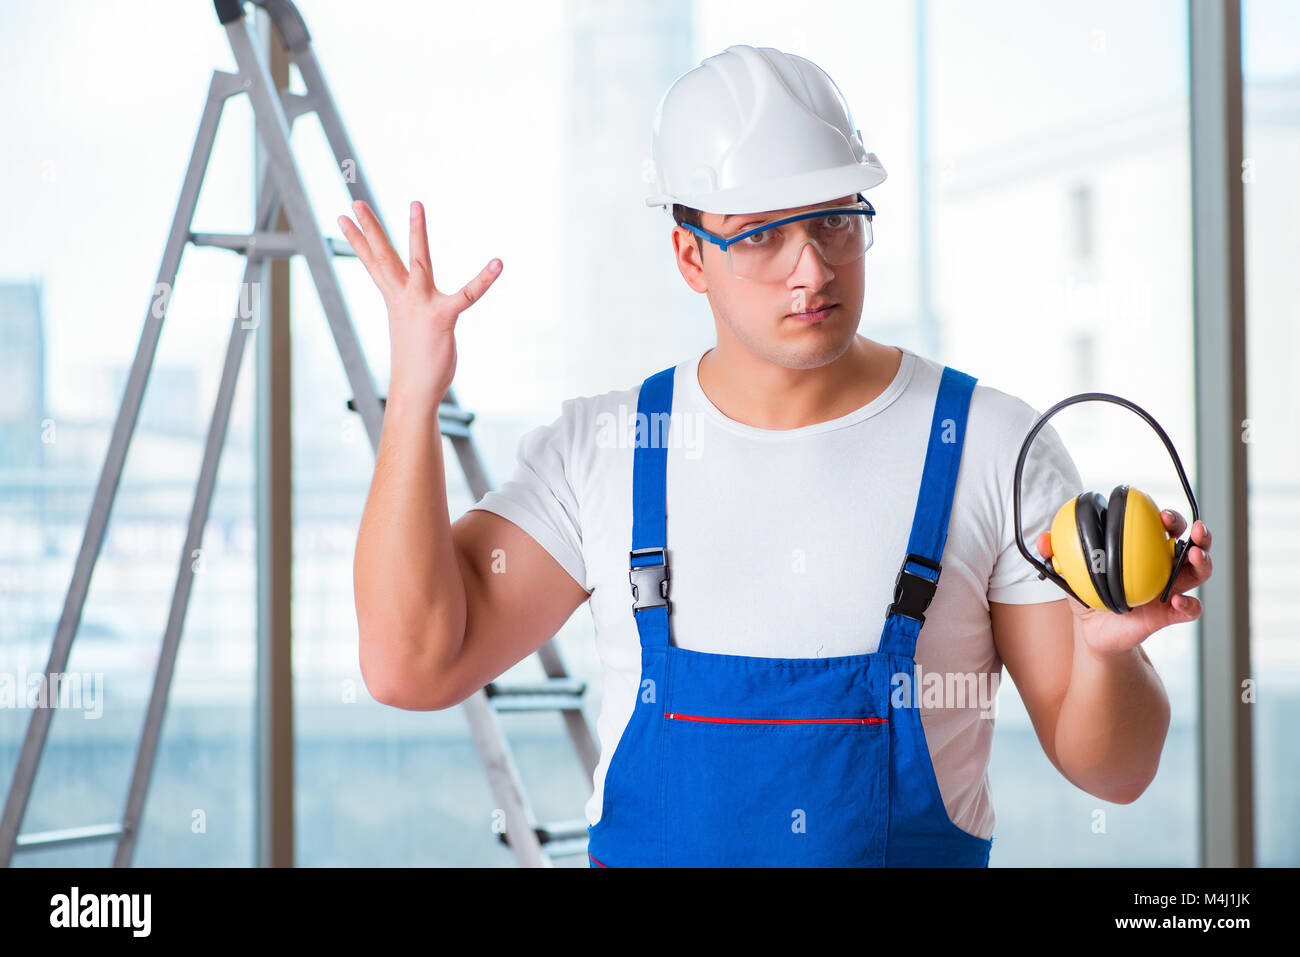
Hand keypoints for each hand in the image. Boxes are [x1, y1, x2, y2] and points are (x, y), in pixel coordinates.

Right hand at [338, 199, 501, 405]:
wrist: (415, 390)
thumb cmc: (416, 362)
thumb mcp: (411, 326)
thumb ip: (414, 309)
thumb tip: (414, 307)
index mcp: (394, 299)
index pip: (373, 263)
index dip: (357, 239)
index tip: (343, 217)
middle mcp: (403, 298)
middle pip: (384, 256)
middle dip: (370, 228)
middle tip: (354, 201)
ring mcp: (421, 305)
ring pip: (418, 261)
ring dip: (417, 232)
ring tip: (415, 203)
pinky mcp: (443, 317)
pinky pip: (467, 294)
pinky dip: (484, 279)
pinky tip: (498, 263)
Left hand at [1036, 510, 1212, 657]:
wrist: (1094, 632)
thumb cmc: (1088, 594)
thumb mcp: (1071, 574)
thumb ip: (1056, 555)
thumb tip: (1043, 540)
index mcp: (1146, 551)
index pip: (1165, 527)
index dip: (1169, 517)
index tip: (1161, 514)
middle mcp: (1165, 567)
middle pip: (1193, 544)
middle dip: (1199, 534)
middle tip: (1192, 530)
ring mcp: (1172, 590)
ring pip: (1199, 572)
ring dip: (1202, 561)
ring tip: (1194, 555)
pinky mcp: (1171, 614)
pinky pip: (1190, 609)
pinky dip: (1188, 604)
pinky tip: (1176, 601)